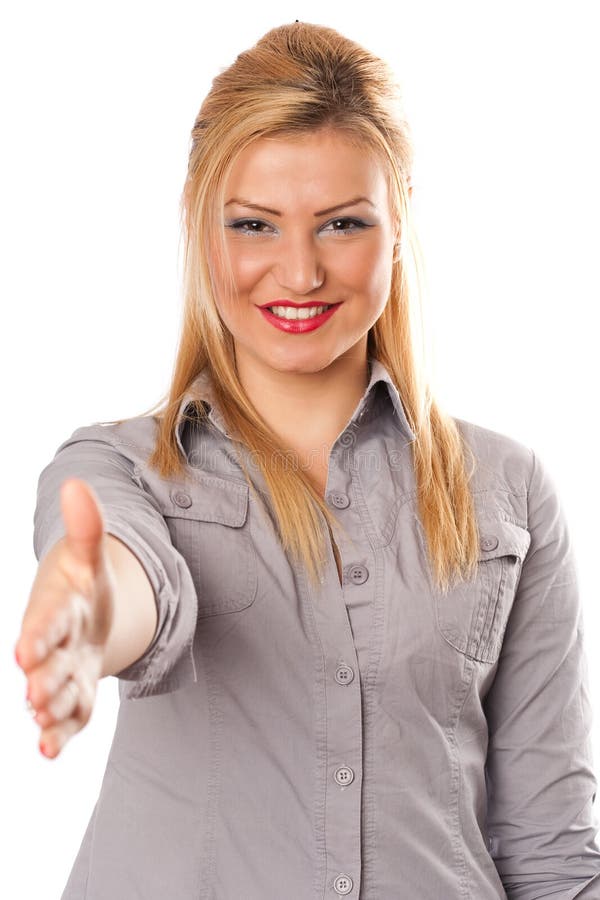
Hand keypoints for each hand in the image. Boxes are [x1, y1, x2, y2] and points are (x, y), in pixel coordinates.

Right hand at [15, 478, 116, 757]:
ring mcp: (63, 672)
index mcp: (54, 608)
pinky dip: (59, 734)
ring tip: (43, 720)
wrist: (82, 611)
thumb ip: (87, 526)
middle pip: (47, 663)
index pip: (46, 621)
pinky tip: (48, 750)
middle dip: (42, 677)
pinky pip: (69, 718)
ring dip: (50, 709)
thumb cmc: (80, 582)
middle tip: (35, 692)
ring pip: (56, 694)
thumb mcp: (88, 554)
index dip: (38, 634)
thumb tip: (76, 483)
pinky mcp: (76, 695)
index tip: (26, 649)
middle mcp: (53, 645)